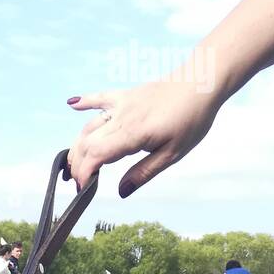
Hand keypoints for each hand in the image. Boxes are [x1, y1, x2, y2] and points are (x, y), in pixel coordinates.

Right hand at [67, 77, 221, 197]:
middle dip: (77, 164)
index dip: (85, 173)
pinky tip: (72, 104)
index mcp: (132, 133)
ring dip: (77, 144)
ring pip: (89, 125)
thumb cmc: (191, 118)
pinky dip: (85, 101)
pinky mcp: (127, 95)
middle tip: (78, 183)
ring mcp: (122, 104)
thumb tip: (121, 191)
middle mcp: (121, 117)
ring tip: (72, 163)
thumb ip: (143, 173)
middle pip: (87, 142)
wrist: (202, 82)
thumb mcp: (172, 154)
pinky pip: (100, 98)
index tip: (83, 188)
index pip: (96, 154)